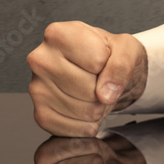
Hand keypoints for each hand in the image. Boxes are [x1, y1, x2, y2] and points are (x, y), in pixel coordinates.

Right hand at [27, 21, 147, 135]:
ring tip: (93, 91)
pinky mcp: (40, 113)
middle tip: (100, 79)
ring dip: (98, 107)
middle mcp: (40, 59)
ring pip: (83, 110)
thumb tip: (105, 94)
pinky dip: (86, 124)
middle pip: (89, 89)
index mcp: (58, 34)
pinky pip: (71, 129)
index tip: (104, 58)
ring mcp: (37, 87)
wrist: (105, 71)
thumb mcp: (127, 48)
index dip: (109, 64)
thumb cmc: (111, 54)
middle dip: (104, 89)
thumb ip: (121, 65)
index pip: (97, 61)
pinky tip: (85, 107)